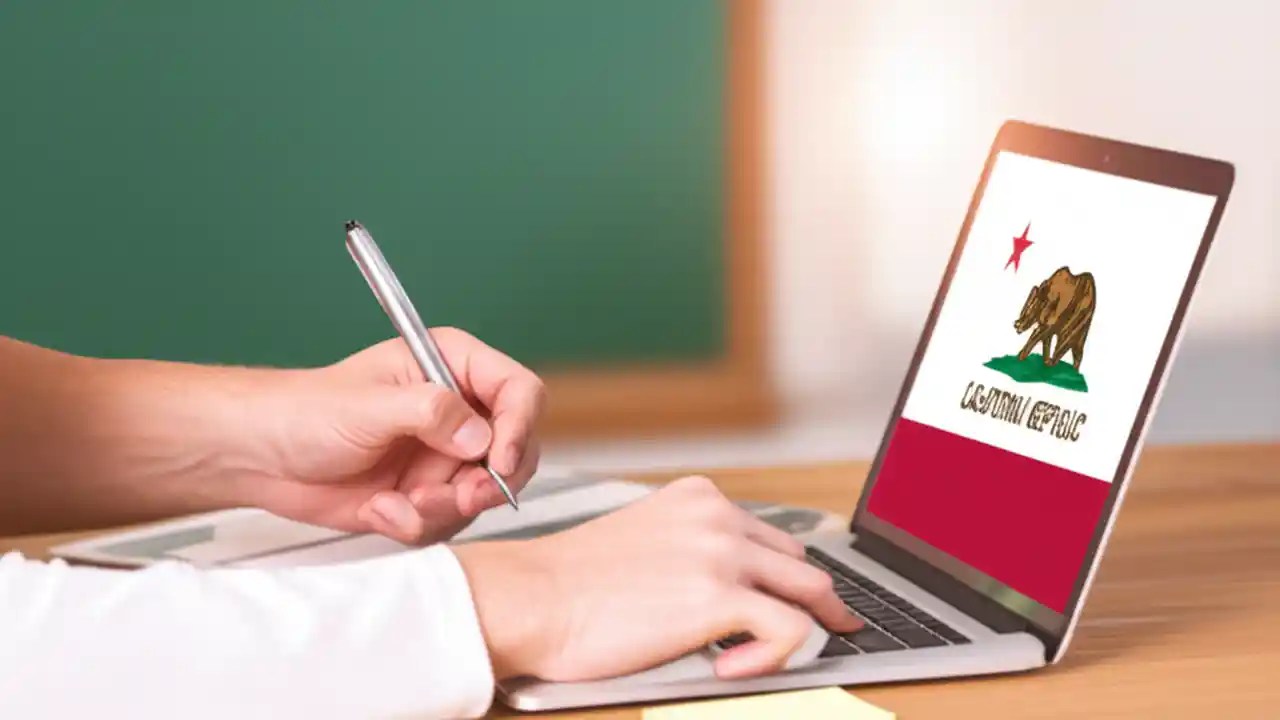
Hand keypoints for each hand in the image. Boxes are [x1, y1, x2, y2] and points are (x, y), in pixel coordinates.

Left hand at [238, 330, 544, 544]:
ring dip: (444, 508)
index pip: (519, 391)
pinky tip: (380, 508)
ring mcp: (445, 455)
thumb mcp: (368, 407)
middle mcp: (457, 410)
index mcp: (451, 365)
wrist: (262, 459)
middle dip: (486, 482)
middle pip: (516, 448)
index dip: (518, 427)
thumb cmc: (303, 412)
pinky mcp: (428, 494)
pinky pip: (451, 521)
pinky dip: (416, 524)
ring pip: (484, 494)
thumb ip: (430, 412)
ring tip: (399, 503)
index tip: (498, 461)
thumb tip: (480, 434)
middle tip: (458, 497)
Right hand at [453, 475, 861, 681]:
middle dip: (820, 599)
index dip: (792, 574)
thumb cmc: (570, 583)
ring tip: (787, 655)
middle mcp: (718, 515)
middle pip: (800, 559)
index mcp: (699, 498)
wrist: (531, 595)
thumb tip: (729, 589)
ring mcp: (722, 553)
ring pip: (810, 590)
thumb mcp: (643, 541)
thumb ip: (689, 550)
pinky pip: (789, 629)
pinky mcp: (720, 597)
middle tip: (834, 629)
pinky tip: (733, 667)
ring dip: (812, 627)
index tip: (811, 599)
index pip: (771, 535)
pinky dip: (777, 654)